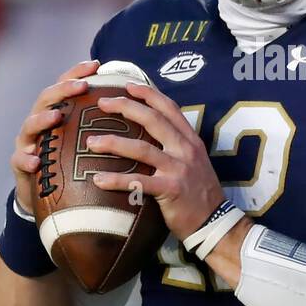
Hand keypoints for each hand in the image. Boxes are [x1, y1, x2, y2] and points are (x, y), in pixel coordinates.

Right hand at [10, 59, 100, 212]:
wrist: (41, 190)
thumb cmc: (67, 160)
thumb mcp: (81, 139)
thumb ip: (98, 124)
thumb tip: (134, 110)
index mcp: (56, 111)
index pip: (65, 86)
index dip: (77, 72)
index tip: (95, 65)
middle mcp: (39, 121)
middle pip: (46, 98)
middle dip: (63, 90)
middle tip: (81, 87)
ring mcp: (27, 141)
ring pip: (30, 125)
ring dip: (42, 119)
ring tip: (56, 117)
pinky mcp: (19, 164)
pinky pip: (20, 160)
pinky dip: (26, 159)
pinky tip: (35, 162)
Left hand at [86, 82, 226, 239]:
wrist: (214, 220)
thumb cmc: (199, 192)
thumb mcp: (194, 161)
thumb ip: (176, 146)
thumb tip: (149, 135)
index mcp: (190, 140)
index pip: (169, 108)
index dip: (148, 94)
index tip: (128, 85)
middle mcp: (185, 149)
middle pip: (153, 120)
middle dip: (126, 107)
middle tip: (102, 103)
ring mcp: (178, 169)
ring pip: (141, 149)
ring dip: (113, 143)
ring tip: (91, 142)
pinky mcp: (170, 189)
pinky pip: (138, 181)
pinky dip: (116, 179)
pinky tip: (98, 180)